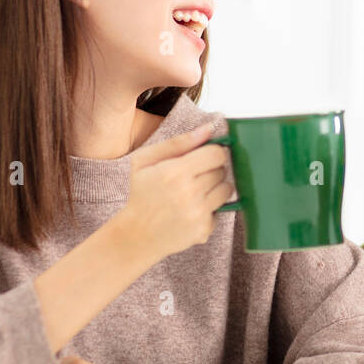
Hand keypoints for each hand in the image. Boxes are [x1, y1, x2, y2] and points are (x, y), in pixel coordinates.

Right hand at [116, 121, 235, 258]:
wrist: (136, 235)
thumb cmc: (141, 194)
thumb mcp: (145, 161)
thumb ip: (178, 142)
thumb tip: (209, 128)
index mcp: (175, 172)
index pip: (217, 153)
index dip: (212, 152)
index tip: (203, 156)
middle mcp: (190, 193)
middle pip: (221, 170)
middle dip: (210, 170)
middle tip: (192, 177)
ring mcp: (199, 213)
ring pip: (226, 189)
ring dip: (214, 188)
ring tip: (193, 192)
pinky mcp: (205, 229)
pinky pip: (220, 210)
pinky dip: (210, 208)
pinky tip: (191, 210)